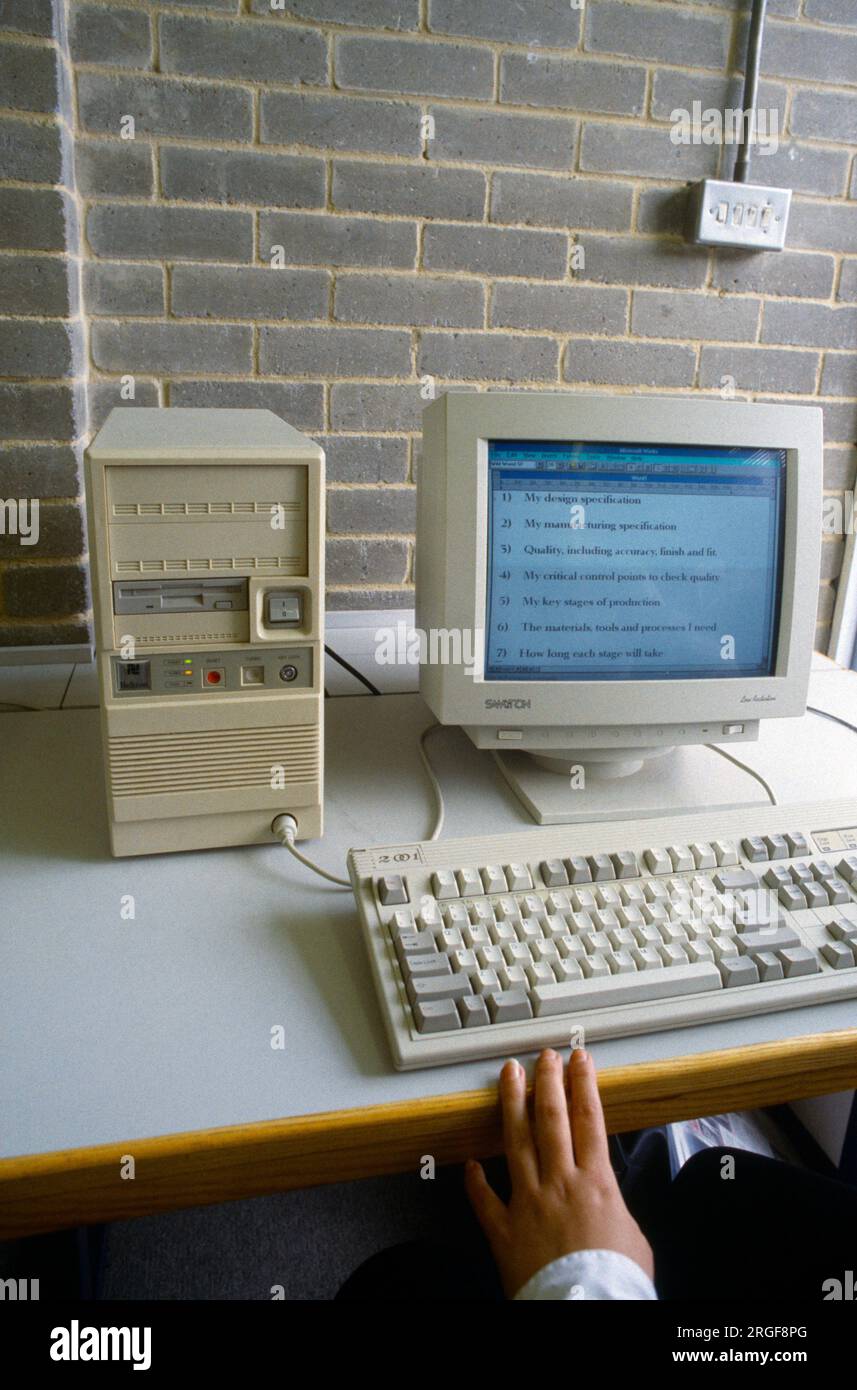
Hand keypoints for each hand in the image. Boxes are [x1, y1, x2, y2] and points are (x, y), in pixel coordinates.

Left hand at [465, 1048, 653, 1297]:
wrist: (587, 1310)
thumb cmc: (617, 1282)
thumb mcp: (634, 1236)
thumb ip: (615, 1208)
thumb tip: (609, 1203)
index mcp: (597, 1183)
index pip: (589, 1118)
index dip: (583, 1083)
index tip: (579, 1059)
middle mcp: (560, 1184)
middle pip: (551, 1118)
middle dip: (547, 1081)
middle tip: (543, 1055)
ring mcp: (528, 1202)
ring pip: (516, 1141)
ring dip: (512, 1104)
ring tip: (508, 1076)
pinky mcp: (505, 1230)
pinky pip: (484, 1200)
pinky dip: (475, 1181)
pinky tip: (468, 1162)